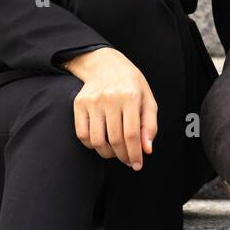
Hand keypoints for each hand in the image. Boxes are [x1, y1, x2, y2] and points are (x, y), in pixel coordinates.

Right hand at [67, 47, 157, 169]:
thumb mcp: (147, 100)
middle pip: (115, 140)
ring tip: (115, 152)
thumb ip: (150, 125)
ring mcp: (92, 101)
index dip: (134, 154)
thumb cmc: (131, 85)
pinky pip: (82, 134)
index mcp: (130, 96)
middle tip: (128, 160)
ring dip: (107, 153)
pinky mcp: (79, 104)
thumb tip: (147, 150)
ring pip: (97, 140)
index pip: (132, 134)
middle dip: (123, 156)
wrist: (106, 65)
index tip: (137, 165)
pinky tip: (101, 142)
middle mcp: (110, 98)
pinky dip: (92, 145)